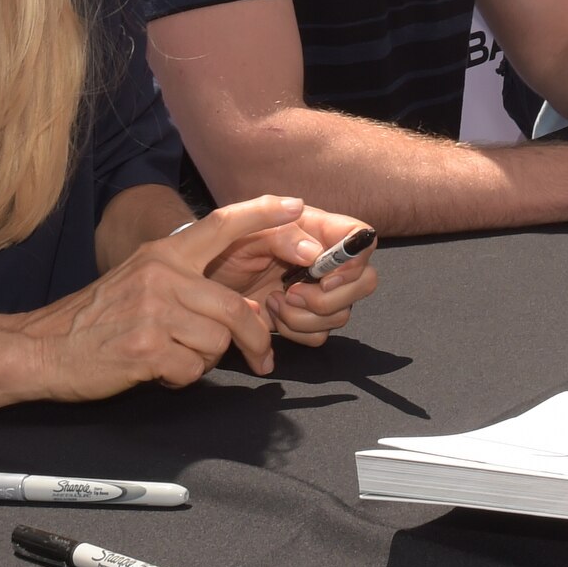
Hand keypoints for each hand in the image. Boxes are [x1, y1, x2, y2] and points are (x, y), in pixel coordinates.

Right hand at [7, 194, 292, 401]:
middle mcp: (162, 276)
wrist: (43, 347)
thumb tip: (240, 305)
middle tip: (262, 358)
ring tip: (177, 357)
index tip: (297, 207)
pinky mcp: (146, 348)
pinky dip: (183, 377)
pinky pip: (193, 369)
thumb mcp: (139, 281)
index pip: (221, 224)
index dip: (263, 214)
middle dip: (256, 339)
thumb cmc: (95, 318)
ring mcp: (154, 311)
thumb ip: (186, 283)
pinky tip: (158, 369)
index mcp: (163, 254)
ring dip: (206, 359)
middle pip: (236, 308)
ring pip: (218, 341)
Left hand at [204, 203, 380, 347]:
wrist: (202, 281)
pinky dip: (296, 331)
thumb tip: (316, 255)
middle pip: (365, 282)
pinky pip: (319, 336)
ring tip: (273, 301)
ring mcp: (316, 294)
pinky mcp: (303, 320)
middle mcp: (325, 263)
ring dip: (305, 316)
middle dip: (331, 297)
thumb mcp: (247, 231)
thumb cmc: (223, 246)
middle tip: (293, 293)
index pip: (361, 238)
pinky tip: (272, 315)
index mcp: (318, 231)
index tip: (324, 275)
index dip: (353, 260)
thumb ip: (283, 234)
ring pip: (341, 315)